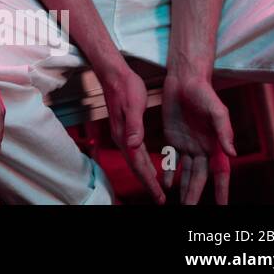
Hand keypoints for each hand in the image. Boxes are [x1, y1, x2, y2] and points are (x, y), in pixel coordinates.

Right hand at [98, 64, 165, 202]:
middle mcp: (122, 138)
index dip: (149, 181)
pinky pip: (135, 152)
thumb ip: (134, 125)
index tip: (159, 196)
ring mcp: (122, 134)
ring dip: (145, 175)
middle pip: (136, 167)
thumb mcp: (133, 105)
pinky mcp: (125, 129)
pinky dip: (143, 163)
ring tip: (156, 188)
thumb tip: (133, 145)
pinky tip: (150, 166)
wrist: (113, 74)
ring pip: (135, 161)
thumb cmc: (125, 87)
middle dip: (148, 184)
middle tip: (160, 199)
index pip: (138, 164)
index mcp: (125, 135)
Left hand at [160, 73, 235, 204]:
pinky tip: (165, 184)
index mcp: (216, 144)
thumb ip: (224, 132)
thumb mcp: (217, 111)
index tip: (222, 206)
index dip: (221, 189)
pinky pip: (171, 159)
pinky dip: (169, 172)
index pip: (221, 172)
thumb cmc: (205, 93)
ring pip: (187, 172)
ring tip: (181, 204)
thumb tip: (232, 153)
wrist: (184, 80)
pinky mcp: (173, 138)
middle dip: (197, 193)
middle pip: (201, 177)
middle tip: (191, 209)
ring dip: (184, 187)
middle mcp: (203, 148)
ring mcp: (188, 145)